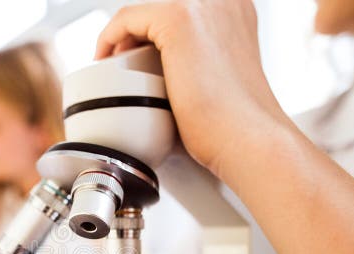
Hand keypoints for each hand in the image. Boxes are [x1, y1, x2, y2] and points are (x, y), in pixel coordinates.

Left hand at [95, 0, 292, 177]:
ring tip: (113, 69)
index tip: (133, 61)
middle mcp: (223, 0)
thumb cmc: (231, 126)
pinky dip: (109, 38)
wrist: (248, 140)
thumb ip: (199, 62)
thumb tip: (170, 70)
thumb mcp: (216, 79)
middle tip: (119, 68)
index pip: (175, 14)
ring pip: (142, 14)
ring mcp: (204, 5)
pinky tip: (105, 61)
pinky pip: (127, 18)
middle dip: (134, 35)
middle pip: (157, 11)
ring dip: (121, 38)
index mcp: (235, 11)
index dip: (148, 35)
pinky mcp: (180, 18)